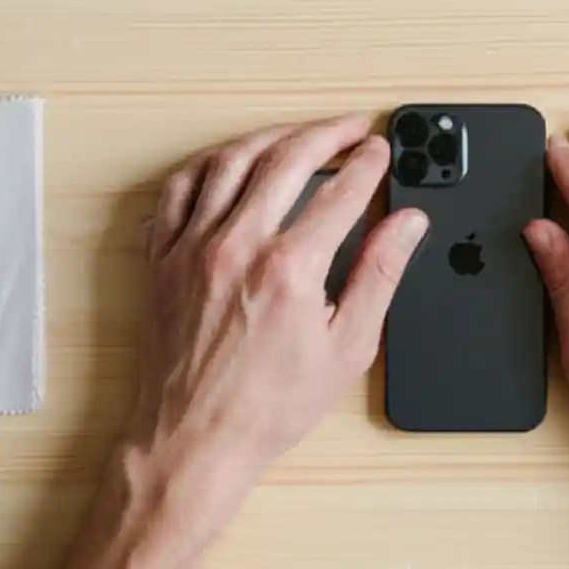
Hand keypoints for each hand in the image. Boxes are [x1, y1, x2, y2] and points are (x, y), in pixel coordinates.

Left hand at [132, 113, 427, 531]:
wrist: (194, 439)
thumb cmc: (269, 405)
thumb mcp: (347, 347)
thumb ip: (379, 275)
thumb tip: (406, 225)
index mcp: (290, 268)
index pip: (341, 191)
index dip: (368, 164)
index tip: (379, 151)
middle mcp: (237, 245)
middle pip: (287, 159)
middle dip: (326, 134)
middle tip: (350, 129)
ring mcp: (192, 247)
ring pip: (230, 161)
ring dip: (271, 137)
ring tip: (298, 135)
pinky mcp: (162, 258)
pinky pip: (179, 189)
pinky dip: (208, 165)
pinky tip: (229, 163)